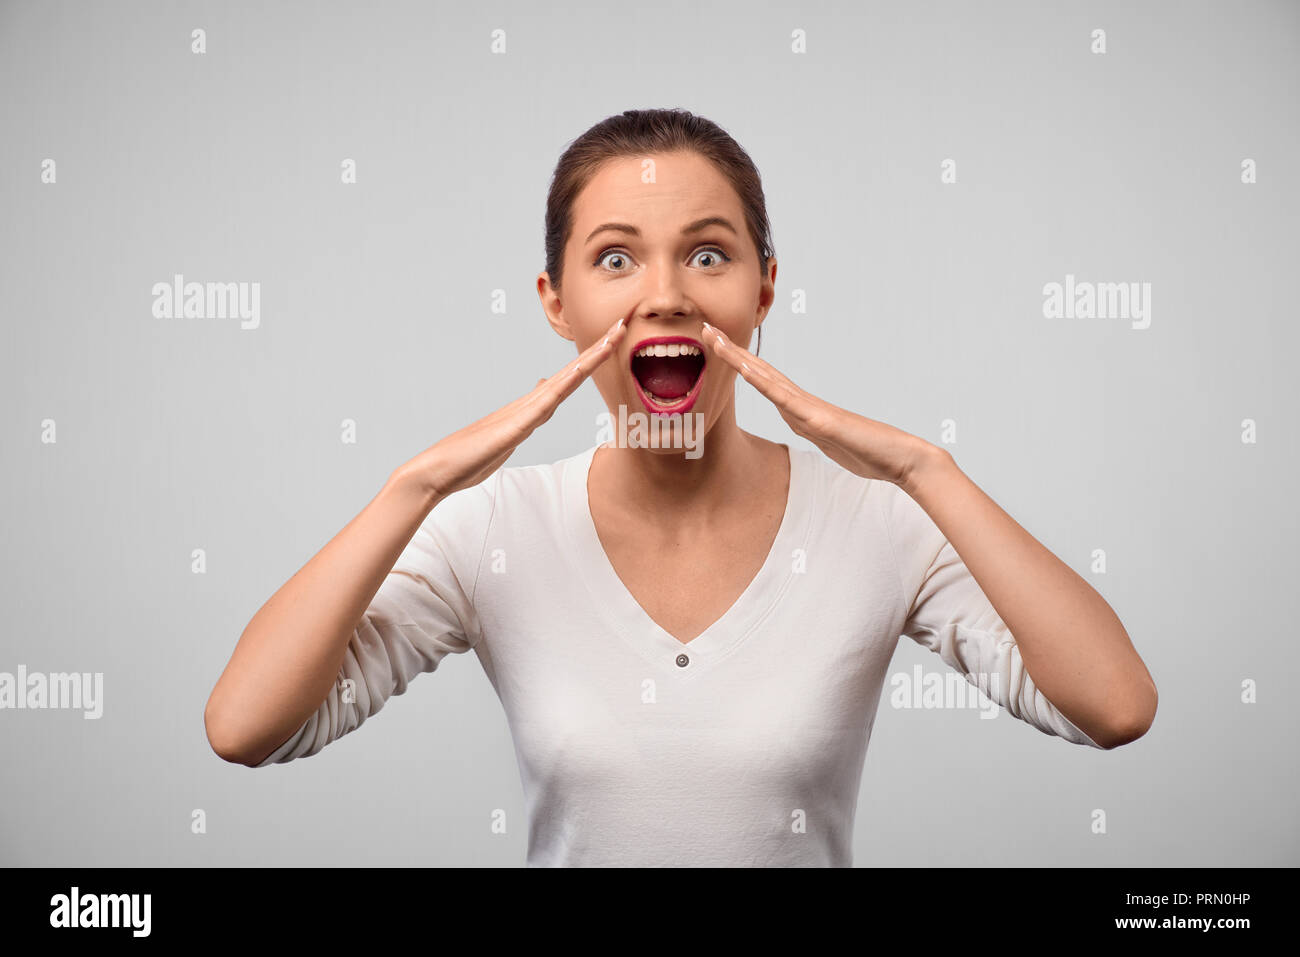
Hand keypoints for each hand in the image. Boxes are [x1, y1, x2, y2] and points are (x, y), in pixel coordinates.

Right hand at [402, 315, 628, 499]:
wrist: (438, 470)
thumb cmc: (470, 458)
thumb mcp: (510, 436)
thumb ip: (529, 418)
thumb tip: (546, 397)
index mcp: (531, 409)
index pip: (571, 380)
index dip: (594, 360)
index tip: (615, 340)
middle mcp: (529, 404)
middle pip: (574, 372)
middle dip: (601, 349)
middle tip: (625, 323)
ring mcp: (522, 414)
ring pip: (565, 381)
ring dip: (590, 360)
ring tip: (614, 338)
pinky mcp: (513, 428)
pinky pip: (544, 404)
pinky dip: (563, 386)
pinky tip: (579, 372)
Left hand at [701, 322, 937, 488]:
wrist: (901, 458)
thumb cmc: (867, 451)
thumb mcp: (826, 440)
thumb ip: (809, 426)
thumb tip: (794, 418)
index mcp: (801, 409)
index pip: (764, 381)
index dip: (739, 363)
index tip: (717, 347)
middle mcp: (803, 403)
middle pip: (760, 372)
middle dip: (732, 351)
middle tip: (706, 328)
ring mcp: (811, 409)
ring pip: (768, 379)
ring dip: (740, 360)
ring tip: (716, 340)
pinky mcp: (821, 420)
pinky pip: (786, 400)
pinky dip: (764, 384)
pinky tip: (747, 372)